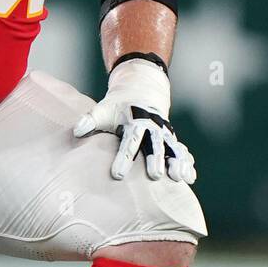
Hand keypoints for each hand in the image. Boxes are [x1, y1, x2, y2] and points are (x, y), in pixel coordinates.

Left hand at [73, 57, 195, 182]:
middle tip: (155, 176)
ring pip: (173, 148)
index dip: (123, 158)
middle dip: (156, 160)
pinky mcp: (171, 137)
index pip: (129, 141)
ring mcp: (164, 132)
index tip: (117, 174)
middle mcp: (152, 126)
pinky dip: (187, 162)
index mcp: (134, 121)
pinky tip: (191, 178)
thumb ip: (90, 120)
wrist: (142, 88)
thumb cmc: (118, 105)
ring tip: (180, 178)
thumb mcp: (103, 109)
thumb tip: (76, 131)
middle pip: (155, 145)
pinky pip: (181, 150)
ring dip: (178, 162)